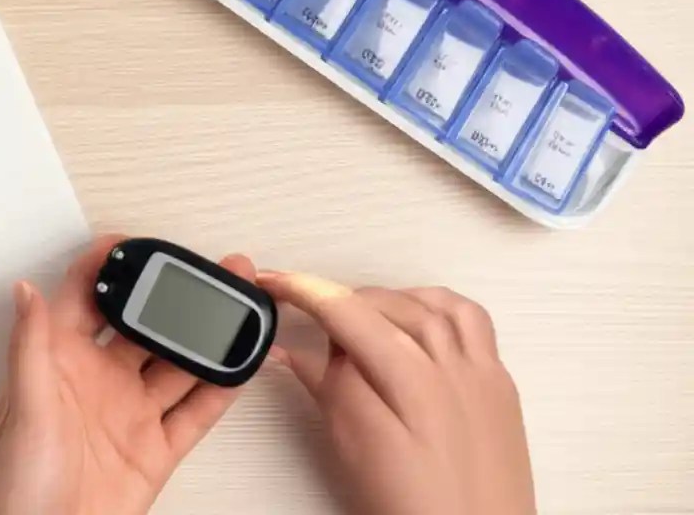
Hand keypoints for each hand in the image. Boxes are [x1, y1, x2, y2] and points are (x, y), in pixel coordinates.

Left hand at [0, 235, 257, 514]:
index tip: (139, 242)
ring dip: (208, 336)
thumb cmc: (14, 489)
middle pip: (146, 325)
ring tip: (242, 303)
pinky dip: (222, 389)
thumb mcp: (19, 410)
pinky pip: (195, 413)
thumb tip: (25, 288)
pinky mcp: (153, 450)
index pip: (87, 296)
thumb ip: (29, 347)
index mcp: (58, 360)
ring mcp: (129, 414)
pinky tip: (243, 364)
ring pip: (178, 363)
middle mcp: (98, 380)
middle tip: (216, 270)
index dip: (111, 265)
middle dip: (178, 296)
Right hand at [259, 272, 535, 514]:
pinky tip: (419, 318)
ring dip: (384, 299)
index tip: (275, 281)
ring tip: (358, 323)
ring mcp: (481, 371)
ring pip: (427, 302)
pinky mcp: (498, 383)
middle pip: (384, 305)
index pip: (345, 313)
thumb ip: (332, 389)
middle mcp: (451, 365)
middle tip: (310, 329)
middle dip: (339, 302)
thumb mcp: (356, 452)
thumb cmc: (419, 510)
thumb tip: (297, 350)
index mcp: (412, 381)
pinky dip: (438, 305)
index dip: (303, 290)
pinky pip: (472, 319)